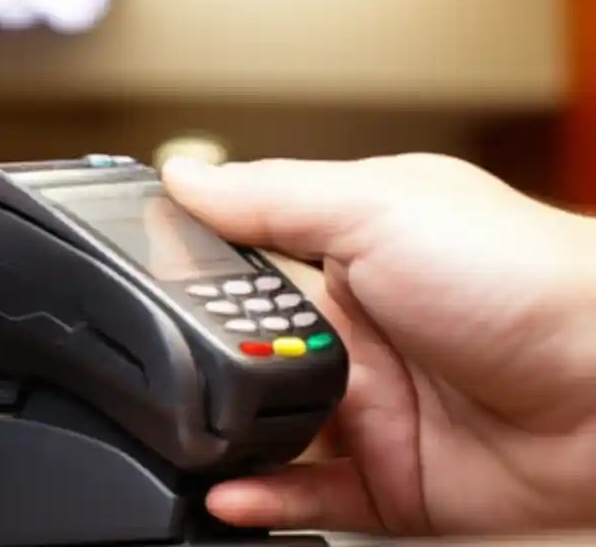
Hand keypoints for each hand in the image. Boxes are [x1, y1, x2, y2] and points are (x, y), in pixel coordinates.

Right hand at [162, 153, 595, 535]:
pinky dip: (263, 495)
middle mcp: (360, 335)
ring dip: (227, 435)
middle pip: (247, 354)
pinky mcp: (392, 481)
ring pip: (270, 428)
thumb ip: (273, 197)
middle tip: (181, 366)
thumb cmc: (528, 277)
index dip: (196, 276)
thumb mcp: (382, 204)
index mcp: (353, 257)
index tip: (142, 282)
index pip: (246, 265)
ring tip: (191, 435)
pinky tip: (228, 490)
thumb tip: (185, 174)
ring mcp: (376, 410)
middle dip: (209, 363)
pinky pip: (307, 493)